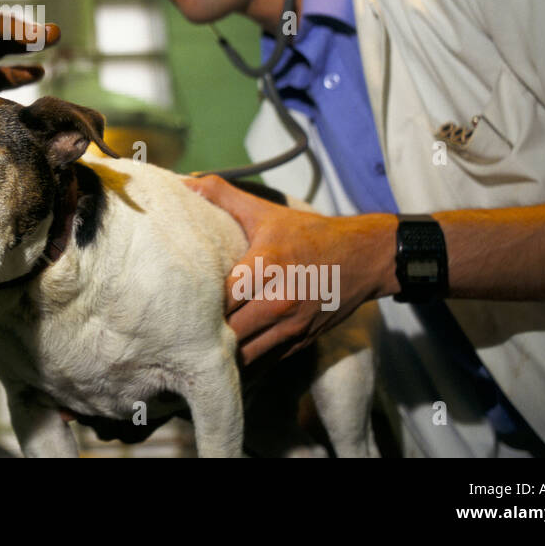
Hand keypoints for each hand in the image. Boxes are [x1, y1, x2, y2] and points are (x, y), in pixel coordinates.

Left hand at [182, 175, 394, 365]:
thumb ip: (222, 195)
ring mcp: (292, 326)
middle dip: (206, 332)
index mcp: (265, 266)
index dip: (195, 302)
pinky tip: (229, 358)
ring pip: (246, 355)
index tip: (179, 299)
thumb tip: (186, 182)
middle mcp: (279, 300)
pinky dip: (247, 363)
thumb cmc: (310, 233)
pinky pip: (266, 363)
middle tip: (184, 327)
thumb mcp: (265, 211)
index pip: (219, 297)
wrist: (365, 258)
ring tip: (203, 345)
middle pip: (229, 332)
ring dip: (225, 353)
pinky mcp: (301, 341)